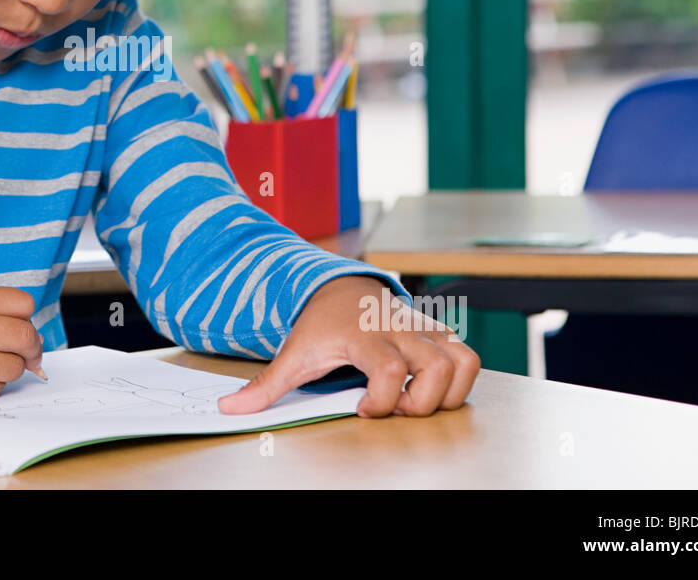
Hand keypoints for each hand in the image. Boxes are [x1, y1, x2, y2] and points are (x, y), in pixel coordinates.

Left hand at [216, 275, 479, 416]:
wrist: (340, 289)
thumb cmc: (319, 327)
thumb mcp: (291, 354)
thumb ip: (264, 386)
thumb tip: (228, 409)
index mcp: (362, 334)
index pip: (388, 369)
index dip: (381, 400)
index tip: (362, 408)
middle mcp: (399, 329)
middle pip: (436, 367)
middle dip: (421, 401)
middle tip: (393, 406)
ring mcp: (423, 330)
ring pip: (463, 360)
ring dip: (446, 392)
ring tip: (414, 399)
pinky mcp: (438, 334)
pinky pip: (468, 357)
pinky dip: (457, 379)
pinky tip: (425, 387)